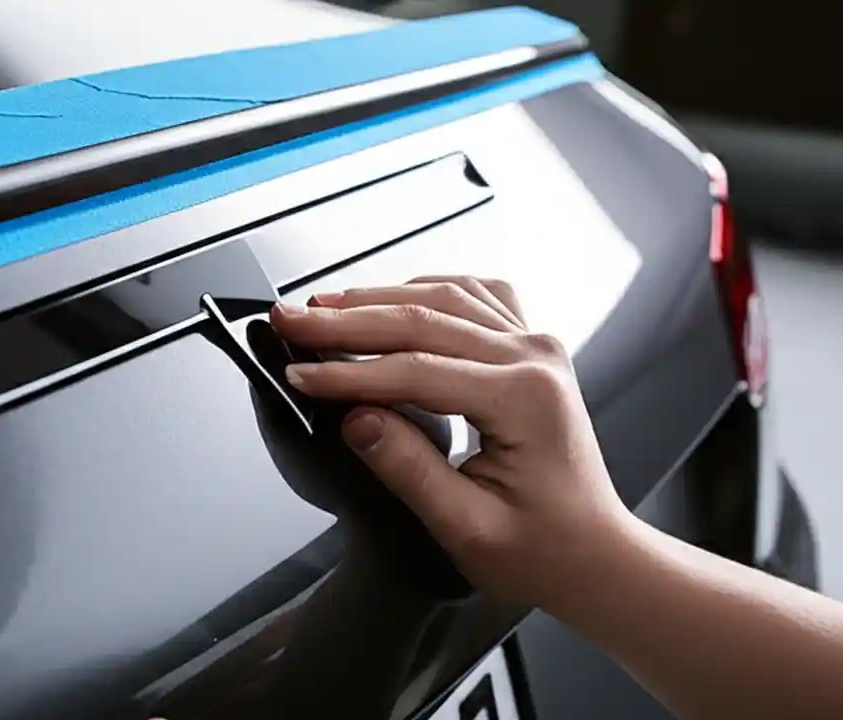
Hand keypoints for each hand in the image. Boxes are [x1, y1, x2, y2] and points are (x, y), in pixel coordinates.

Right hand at [271, 277, 636, 609]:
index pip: (416, 369)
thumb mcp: (466, 528)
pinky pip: (475, 297)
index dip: (348, 372)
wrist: (595, 555)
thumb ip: (407, 468)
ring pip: (445, 296)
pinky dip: (425, 290)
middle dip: (346, 319)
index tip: (298, 374)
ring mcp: (536, 347)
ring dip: (378, 297)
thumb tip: (354, 418)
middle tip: (290, 319)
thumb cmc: (543, 551)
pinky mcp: (530, 349)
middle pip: (424, 318)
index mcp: (525, 400)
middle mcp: (535, 359)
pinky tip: (390, 296)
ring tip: (322, 305)